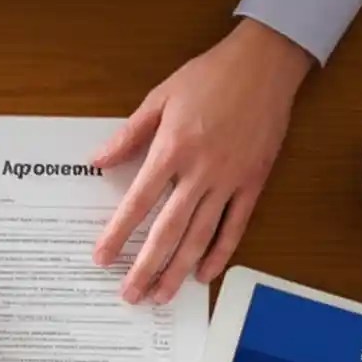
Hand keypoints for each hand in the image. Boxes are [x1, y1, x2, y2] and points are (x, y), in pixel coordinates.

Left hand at [91, 18, 312, 303]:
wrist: (264, 65)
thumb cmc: (209, 77)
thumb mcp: (160, 98)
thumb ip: (129, 135)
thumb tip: (97, 161)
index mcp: (172, 149)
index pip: (138, 202)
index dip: (118, 233)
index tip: (102, 258)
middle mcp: (200, 171)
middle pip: (168, 231)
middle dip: (146, 267)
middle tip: (130, 295)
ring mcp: (230, 181)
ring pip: (200, 237)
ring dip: (178, 271)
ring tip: (160, 296)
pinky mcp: (253, 184)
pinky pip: (234, 228)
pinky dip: (219, 255)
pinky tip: (202, 276)